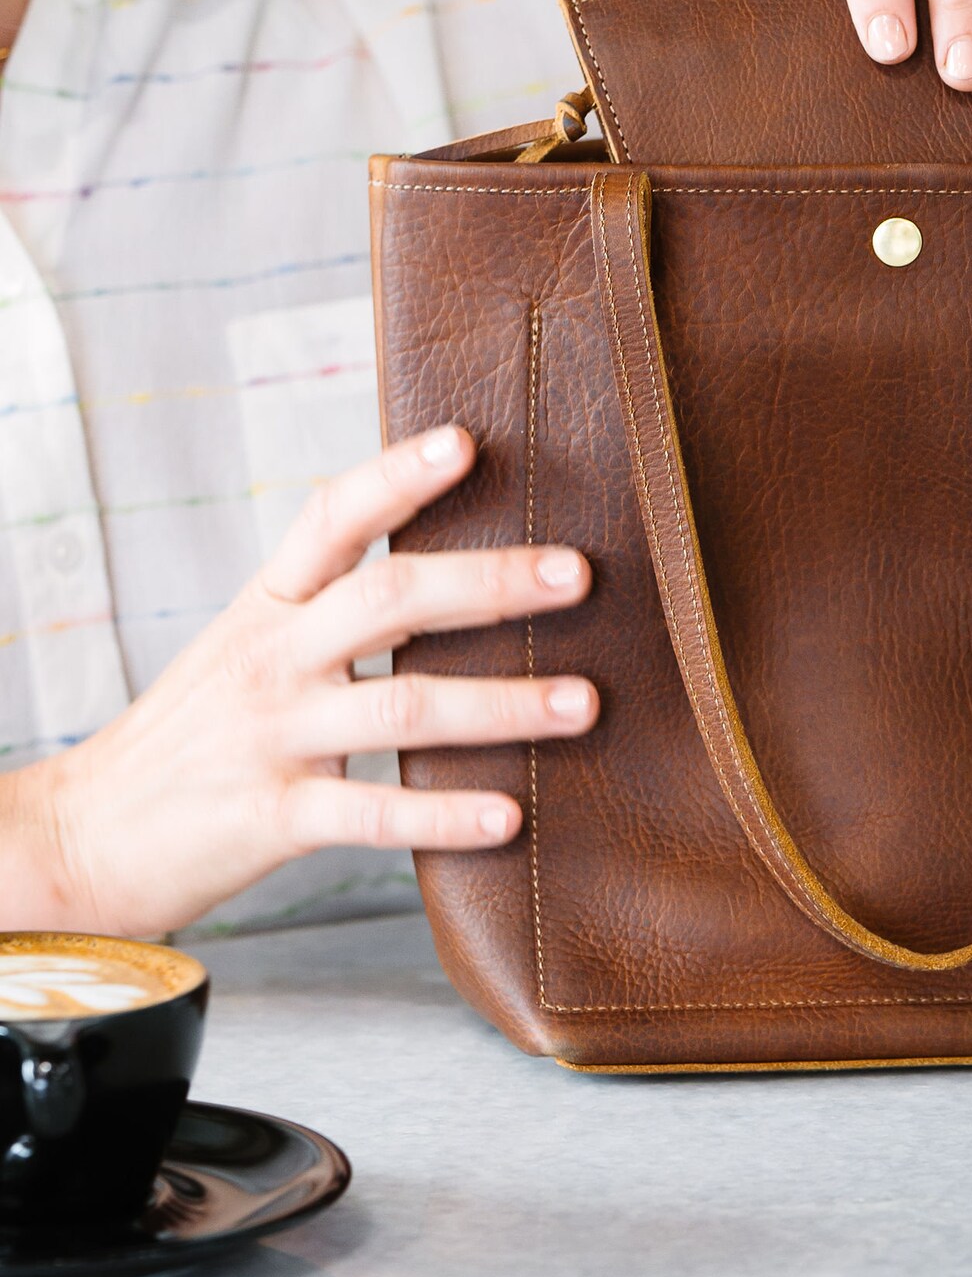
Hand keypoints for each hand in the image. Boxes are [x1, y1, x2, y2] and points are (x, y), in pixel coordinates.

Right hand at [2, 427, 595, 938]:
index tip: (468, 441)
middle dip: (491, 581)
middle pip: (390, 597)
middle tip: (578, 573)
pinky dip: (444, 815)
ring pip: (403, 704)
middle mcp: (271, 659)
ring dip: (503, 704)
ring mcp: (272, 735)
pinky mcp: (272, 816)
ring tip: (583, 702)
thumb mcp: (244, 651)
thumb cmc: (188, 740)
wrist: (82, 835)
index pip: (332, 518)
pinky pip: (372, 812)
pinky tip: (508, 815)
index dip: (397, 476)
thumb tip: (443, 575)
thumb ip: (325, 613)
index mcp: (266, 608)